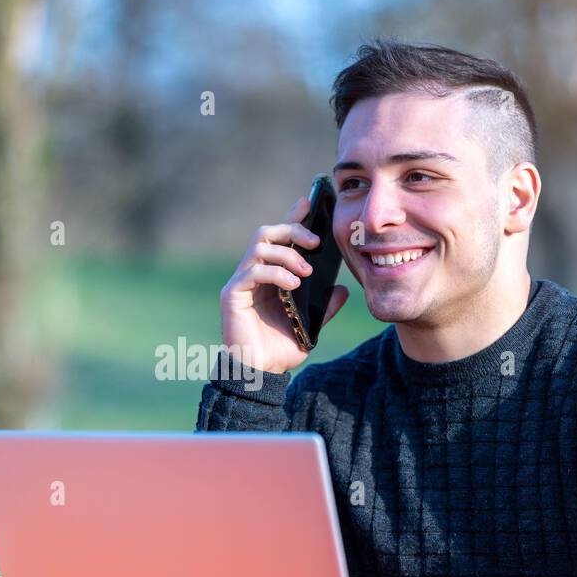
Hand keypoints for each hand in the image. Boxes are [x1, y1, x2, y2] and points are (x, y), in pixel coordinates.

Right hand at [219, 194, 349, 374]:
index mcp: (270, 275)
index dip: (293, 217)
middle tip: (315, 243)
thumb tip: (344, 290)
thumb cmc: (280, 349)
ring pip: (259, 246)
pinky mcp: (232, 294)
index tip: (309, 202)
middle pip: (266, 233)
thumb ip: (325, 307)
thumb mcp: (310, 325)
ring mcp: (241, 282)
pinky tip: (293, 285)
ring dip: (287, 253)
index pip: (279, 238)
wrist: (261, 374)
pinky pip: (252, 272)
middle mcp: (253, 273)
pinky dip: (276, 273)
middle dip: (293, 231)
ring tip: (306, 272)